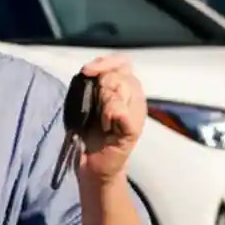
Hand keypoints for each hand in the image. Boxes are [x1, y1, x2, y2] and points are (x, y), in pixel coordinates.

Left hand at [76, 54, 146, 184]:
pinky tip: (106, 126)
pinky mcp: (133, 130)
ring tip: (102, 120)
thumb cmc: (88, 130)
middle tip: (96, 107)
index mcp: (125, 86)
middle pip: (119, 76)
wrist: (92, 162)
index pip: (122, 62)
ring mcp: (136, 113)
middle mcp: (135, 97)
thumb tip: (91, 69)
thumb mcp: (87, 100)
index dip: (105, 62)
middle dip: (101, 86)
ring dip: (104, 102)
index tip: (87, 71)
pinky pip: (123, 112)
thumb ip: (93, 82)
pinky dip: (111, 114)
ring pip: (122, 90)